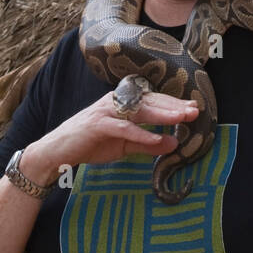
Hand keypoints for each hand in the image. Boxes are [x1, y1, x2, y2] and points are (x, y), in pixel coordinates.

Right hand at [20, 91, 198, 183]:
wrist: (57, 151)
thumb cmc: (91, 144)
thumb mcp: (124, 145)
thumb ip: (148, 143)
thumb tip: (174, 144)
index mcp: (122, 103)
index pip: (153, 101)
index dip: (173, 104)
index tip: (193, 108)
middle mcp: (116, 102)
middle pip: (150, 101)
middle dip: (173, 106)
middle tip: (195, 110)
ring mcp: (106, 111)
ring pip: (139, 111)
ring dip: (162, 114)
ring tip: (182, 119)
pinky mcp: (98, 125)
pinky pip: (124, 128)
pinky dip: (141, 134)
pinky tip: (157, 139)